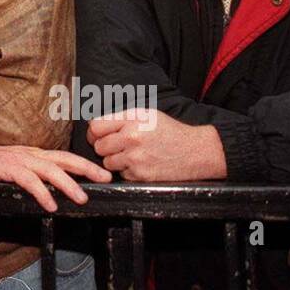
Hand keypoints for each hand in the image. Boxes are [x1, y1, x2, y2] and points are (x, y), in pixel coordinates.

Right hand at [0, 143, 111, 211]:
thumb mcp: (22, 167)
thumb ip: (39, 174)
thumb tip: (59, 188)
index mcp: (38, 154)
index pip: (67, 157)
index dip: (86, 165)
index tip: (104, 174)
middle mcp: (33, 154)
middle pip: (64, 159)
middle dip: (86, 168)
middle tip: (104, 178)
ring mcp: (21, 160)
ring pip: (50, 170)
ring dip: (68, 184)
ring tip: (81, 198)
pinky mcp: (9, 168)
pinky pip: (28, 181)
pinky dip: (41, 193)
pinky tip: (50, 204)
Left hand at [87, 109, 225, 180]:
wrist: (195, 151)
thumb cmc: (170, 131)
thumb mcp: (147, 115)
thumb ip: (121, 118)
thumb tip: (96, 126)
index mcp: (131, 119)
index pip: (95, 127)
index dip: (93, 133)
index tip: (97, 136)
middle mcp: (131, 138)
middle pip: (99, 146)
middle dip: (104, 148)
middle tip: (116, 147)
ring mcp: (135, 158)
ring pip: (107, 162)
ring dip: (115, 161)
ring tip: (130, 155)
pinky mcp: (141, 175)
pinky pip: (122, 174)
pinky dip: (127, 171)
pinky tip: (141, 164)